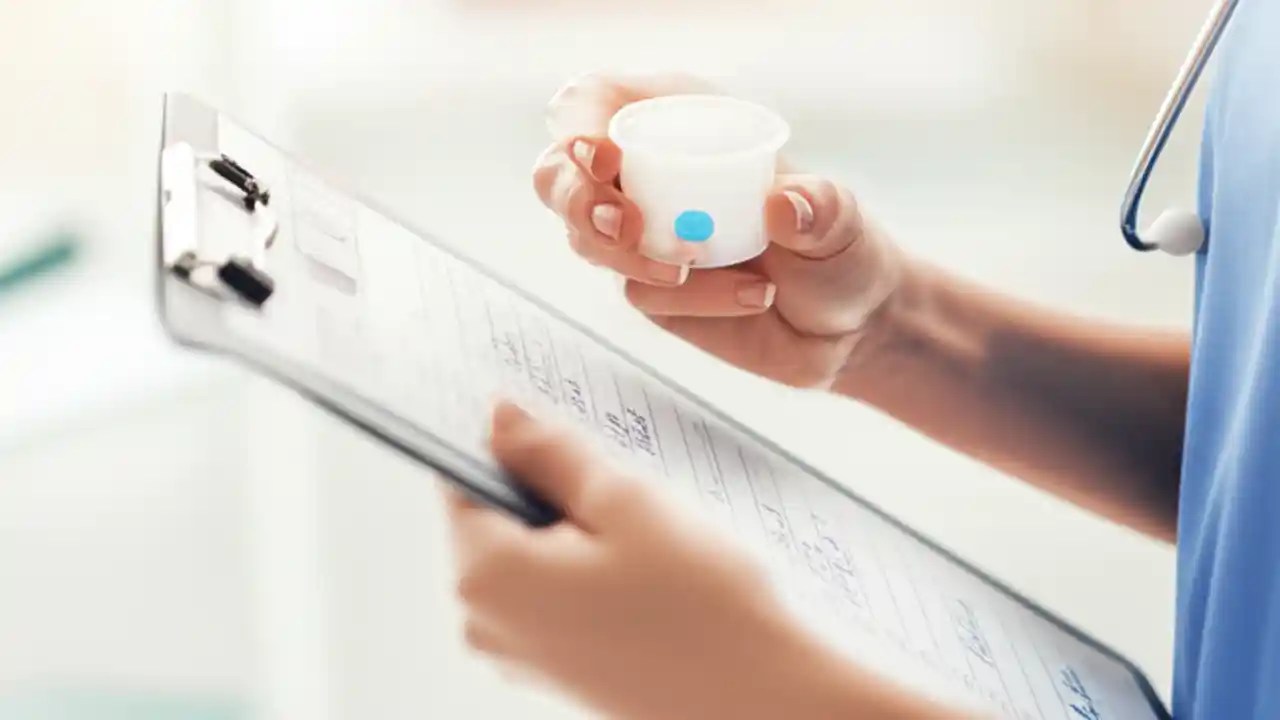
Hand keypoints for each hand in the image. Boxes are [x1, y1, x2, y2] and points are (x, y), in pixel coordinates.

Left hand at [446, 403, 853, 718]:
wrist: (762, 702)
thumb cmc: (701, 611)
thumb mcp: (625, 502)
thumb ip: (551, 453)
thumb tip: (501, 418)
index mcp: (486, 575)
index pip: (463, 479)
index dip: (514, 449)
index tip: (564, 442)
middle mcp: (485, 623)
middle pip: (496, 520)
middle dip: (553, 496)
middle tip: (626, 500)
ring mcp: (518, 656)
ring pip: (531, 559)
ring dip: (579, 537)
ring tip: (648, 548)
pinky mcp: (554, 674)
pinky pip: (553, 599)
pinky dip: (590, 577)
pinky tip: (647, 583)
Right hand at [532, 73, 906, 388]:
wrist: (849, 326)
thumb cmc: (839, 250)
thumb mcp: (841, 220)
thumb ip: (818, 207)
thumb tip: (781, 206)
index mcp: (680, 121)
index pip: (594, 101)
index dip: (578, 124)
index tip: (603, 156)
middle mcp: (647, 174)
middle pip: (559, 173)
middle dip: (577, 197)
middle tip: (626, 224)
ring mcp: (641, 237)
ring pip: (586, 237)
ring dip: (630, 256)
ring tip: (694, 271)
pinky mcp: (647, 290)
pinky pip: (638, 292)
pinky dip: (690, 299)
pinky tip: (751, 296)